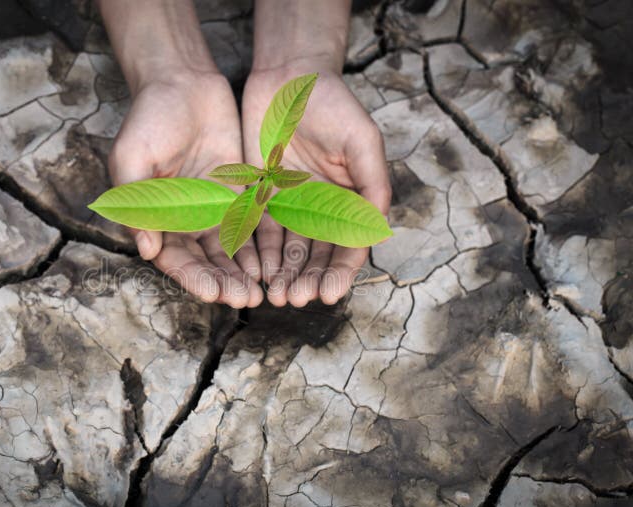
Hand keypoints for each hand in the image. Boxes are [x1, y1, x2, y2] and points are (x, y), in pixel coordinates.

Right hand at [109, 72, 262, 307]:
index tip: (213, 292)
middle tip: (244, 300)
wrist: (183, 82)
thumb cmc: (149, 119)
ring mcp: (213, 209)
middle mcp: (185, 220)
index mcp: (156, 218)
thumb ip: (138, 203)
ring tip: (260, 293)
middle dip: (224, 283)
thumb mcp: (132, 159)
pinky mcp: (238, 194)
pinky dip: (259, 248)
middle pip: (205, 263)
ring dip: (243, 274)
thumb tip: (148, 249)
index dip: (193, 278)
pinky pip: (250, 227)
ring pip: (230, 252)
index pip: (174, 259)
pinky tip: (271, 265)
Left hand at [242, 65, 391, 306]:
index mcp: (349, 200)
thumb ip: (372, 184)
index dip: (340, 273)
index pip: (347, 246)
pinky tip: (256, 273)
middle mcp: (320, 208)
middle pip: (315, 255)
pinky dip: (259, 253)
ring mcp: (289, 204)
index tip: (329, 293)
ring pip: (287, 250)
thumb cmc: (334, 105)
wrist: (290, 78)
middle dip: (308, 279)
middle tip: (296, 300)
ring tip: (276, 296)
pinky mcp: (260, 195)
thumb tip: (377, 228)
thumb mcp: (362, 142)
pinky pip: (258, 231)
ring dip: (283, 274)